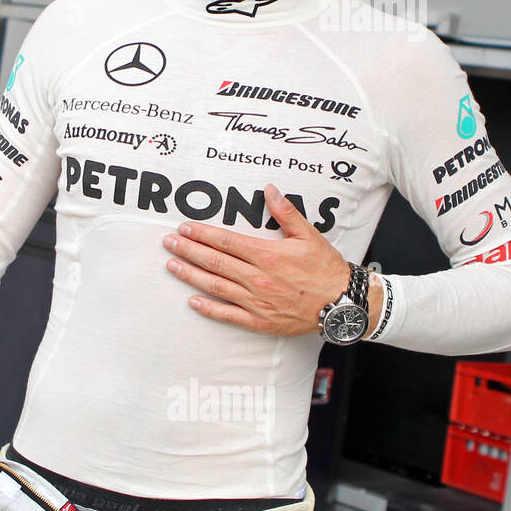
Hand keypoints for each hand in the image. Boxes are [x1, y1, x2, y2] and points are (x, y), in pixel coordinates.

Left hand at [161, 183, 351, 336]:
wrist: (342, 304)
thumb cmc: (325, 268)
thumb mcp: (309, 235)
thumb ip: (286, 212)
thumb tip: (270, 189)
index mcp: (267, 255)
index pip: (225, 241)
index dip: (202, 234)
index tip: (184, 227)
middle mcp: (258, 278)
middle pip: (214, 262)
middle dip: (188, 250)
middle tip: (168, 242)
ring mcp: (256, 301)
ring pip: (216, 286)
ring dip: (190, 275)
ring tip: (171, 265)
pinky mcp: (259, 321)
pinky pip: (228, 315)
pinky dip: (209, 308)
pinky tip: (192, 301)